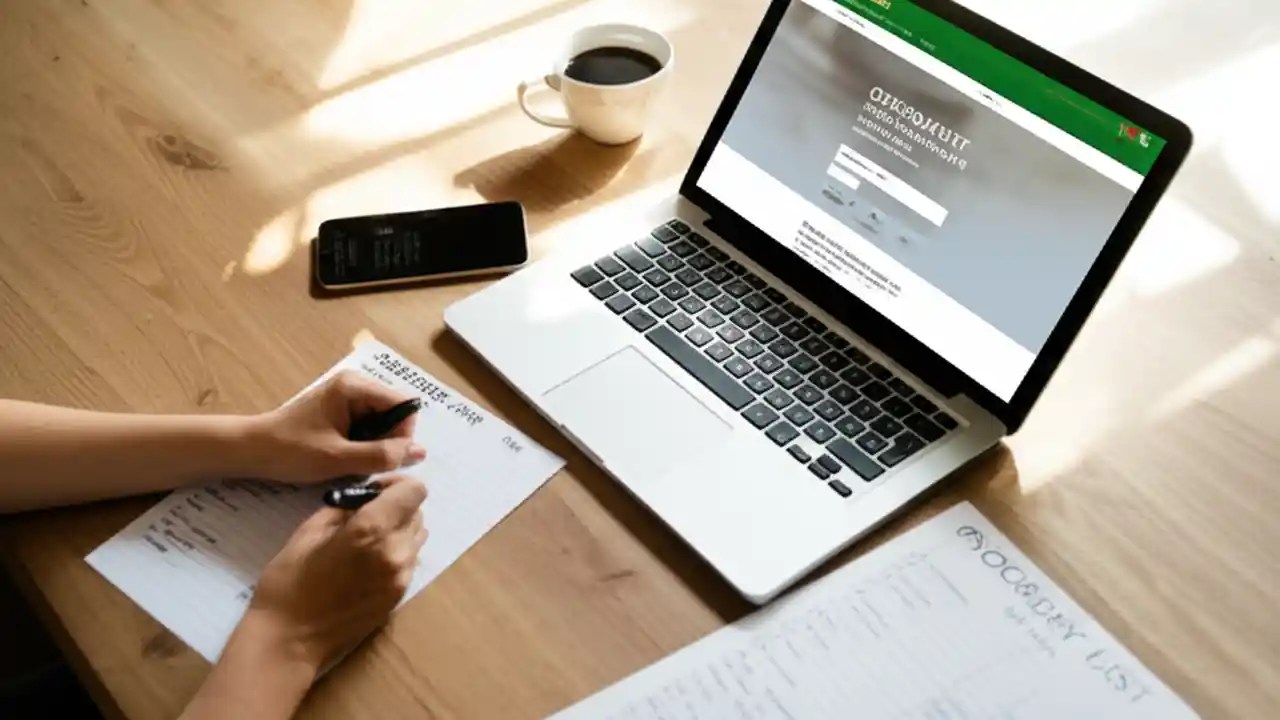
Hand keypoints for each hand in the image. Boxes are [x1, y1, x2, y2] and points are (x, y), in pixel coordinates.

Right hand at [242, 475, 428, 672]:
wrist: (290, 641)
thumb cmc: (289, 582)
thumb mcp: (309, 531)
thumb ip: (345, 508)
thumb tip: (366, 497)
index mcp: (372, 530)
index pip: (414, 490)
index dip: (396, 484)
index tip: (373, 491)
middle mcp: (397, 551)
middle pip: (417, 512)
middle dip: (395, 506)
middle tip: (363, 515)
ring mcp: (402, 577)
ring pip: (416, 537)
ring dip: (398, 529)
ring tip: (365, 540)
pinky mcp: (400, 596)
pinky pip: (409, 560)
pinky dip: (396, 552)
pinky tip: (366, 562)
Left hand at [248, 371, 425, 484]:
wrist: (251, 450)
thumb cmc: (290, 451)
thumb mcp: (338, 458)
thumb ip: (381, 456)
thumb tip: (420, 452)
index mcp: (355, 386)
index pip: (403, 406)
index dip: (404, 434)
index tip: (387, 459)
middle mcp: (355, 385)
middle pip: (395, 413)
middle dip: (389, 441)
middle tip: (367, 465)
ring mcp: (348, 397)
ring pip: (383, 423)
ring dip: (376, 446)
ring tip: (354, 463)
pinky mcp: (341, 411)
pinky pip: (369, 427)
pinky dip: (365, 445)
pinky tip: (348, 458)